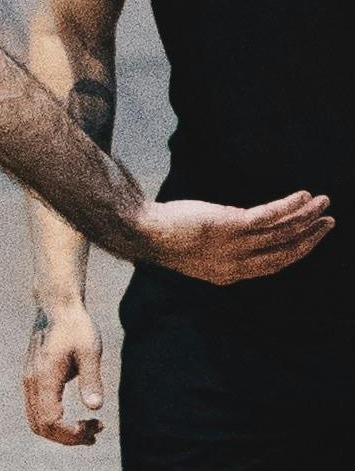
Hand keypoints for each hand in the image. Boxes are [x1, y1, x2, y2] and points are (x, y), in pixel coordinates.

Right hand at [22, 294, 104, 444]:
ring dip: (61, 432)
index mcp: (44, 377)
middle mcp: (31, 382)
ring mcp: (29, 382)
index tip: (96, 426)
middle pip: (40, 426)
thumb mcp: (90, 351)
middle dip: (68, 437)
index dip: (71, 433)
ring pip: (36, 422)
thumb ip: (91, 379)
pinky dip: (55, 422)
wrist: (56, 307)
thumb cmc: (76, 327)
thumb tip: (95, 407)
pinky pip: (37, 412)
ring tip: (89, 429)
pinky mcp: (32, 380)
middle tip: (96, 432)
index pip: (50, 420)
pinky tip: (75, 418)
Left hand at [134, 188, 332, 286]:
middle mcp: (238, 264)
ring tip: (323, 203)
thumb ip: (223, 250)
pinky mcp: (229, 225)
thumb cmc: (165, 236)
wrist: (141, 232)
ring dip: (306, 217)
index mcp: (231, 274)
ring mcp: (235, 245)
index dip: (297, 251)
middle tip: (328, 221)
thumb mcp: (199, 251)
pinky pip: (268, 216)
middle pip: (285, 250)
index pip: (274, 264)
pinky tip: (302, 196)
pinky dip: (289, 206)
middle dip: (310, 236)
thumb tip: (241, 232)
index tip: (312, 238)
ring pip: (282, 231)